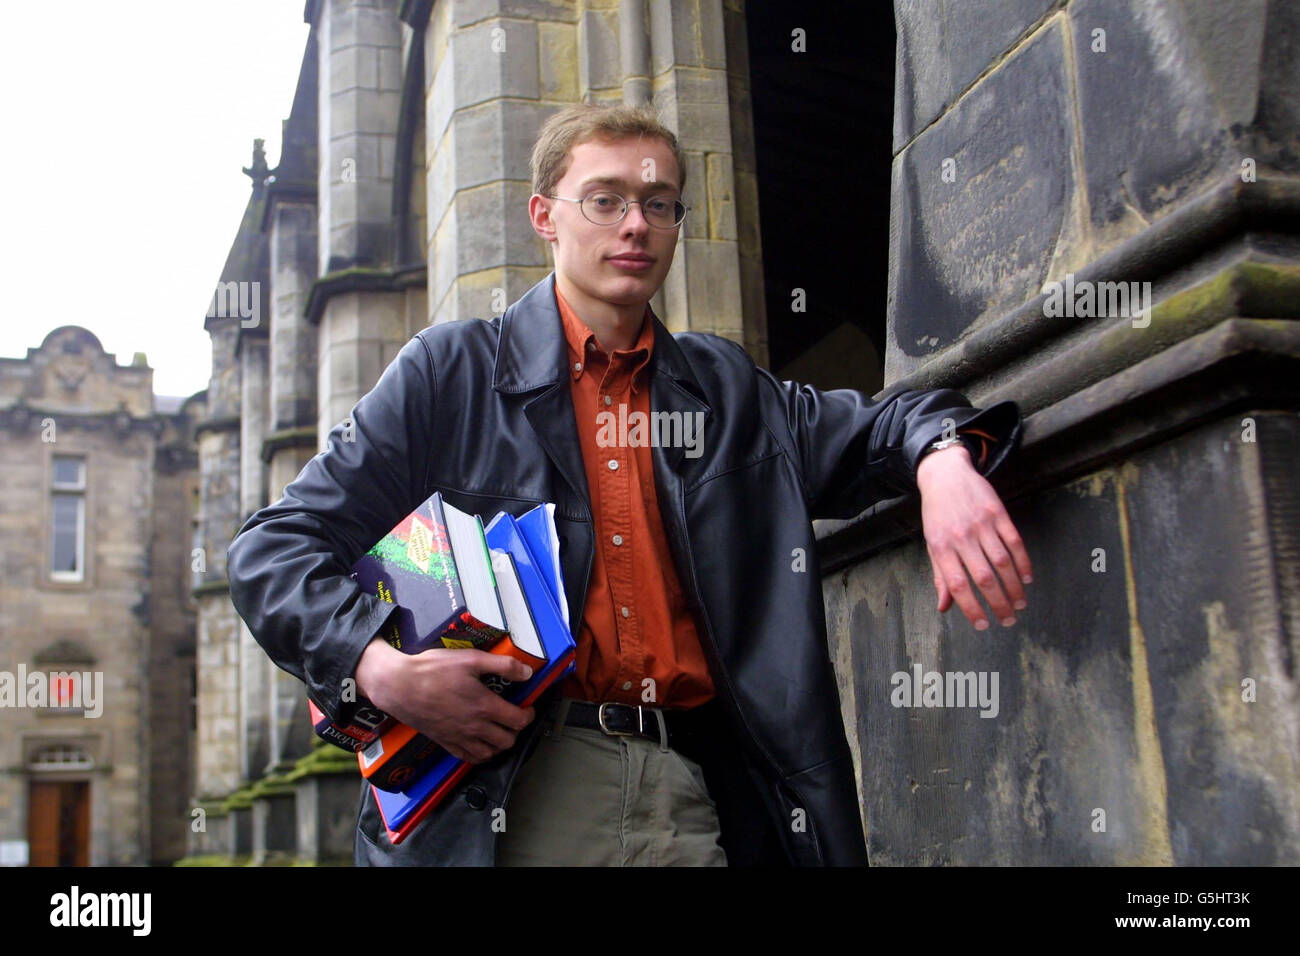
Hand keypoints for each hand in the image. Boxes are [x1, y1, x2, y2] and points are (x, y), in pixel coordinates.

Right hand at [354, 639, 535, 762]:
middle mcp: (474, 727)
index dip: (529, 715)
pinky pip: (469, 758)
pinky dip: (480, 754)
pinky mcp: (445, 742)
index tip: (528, 708)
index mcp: (484, 706)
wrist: (399, 686)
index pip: (518, 721)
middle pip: (507, 741)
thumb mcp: (471, 659)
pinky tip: (480, 743)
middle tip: (514, 718)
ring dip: (500, 744)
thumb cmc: (433, 670)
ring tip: (499, 731)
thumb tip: (527, 673)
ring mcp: (459, 737)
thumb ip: (503, 665)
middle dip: (516, 731)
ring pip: (490, 753)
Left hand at [915, 444, 1031, 629]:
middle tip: (1008, 621)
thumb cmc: (937, 515)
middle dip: (999, 603)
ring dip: (1015, 587)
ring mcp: (982, 524)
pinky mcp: (998, 513)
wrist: (945, 475)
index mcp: (942, 547)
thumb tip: (944, 608)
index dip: (971, 608)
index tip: (983, 625)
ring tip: (1020, 604)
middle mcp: (962, 537)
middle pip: (984, 577)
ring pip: (1003, 562)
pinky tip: (1028, 578)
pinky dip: (1024, 562)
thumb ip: (940, 576)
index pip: (958, 585)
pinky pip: (1015, 542)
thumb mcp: (932, 544)